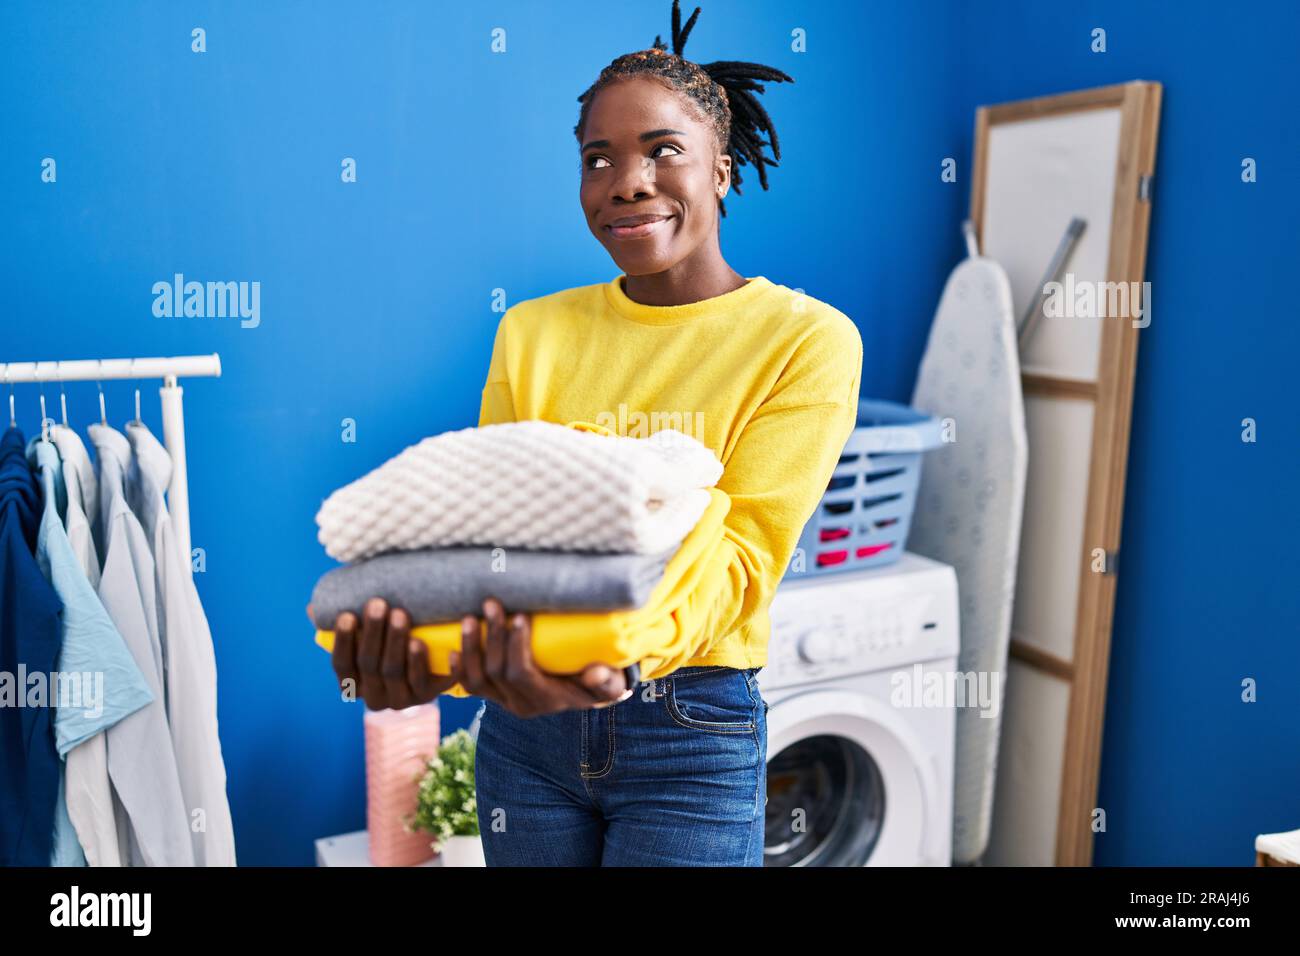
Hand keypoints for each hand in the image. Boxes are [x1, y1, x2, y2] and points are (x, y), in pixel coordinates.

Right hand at [321, 597, 463, 709]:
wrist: (433, 665)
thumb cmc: (388, 644)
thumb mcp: (365, 636)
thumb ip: (343, 624)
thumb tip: (311, 608)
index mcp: (353, 686)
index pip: (342, 664)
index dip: (343, 641)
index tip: (347, 615)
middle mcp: (374, 698)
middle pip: (370, 664)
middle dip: (373, 633)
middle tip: (379, 603)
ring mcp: (401, 699)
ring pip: (394, 671)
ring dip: (395, 641)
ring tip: (400, 614)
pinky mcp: (428, 695)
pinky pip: (422, 681)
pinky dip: (420, 661)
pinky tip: (421, 641)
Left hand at [455, 597, 632, 717]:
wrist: (586, 693)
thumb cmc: (601, 681)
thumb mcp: (611, 683)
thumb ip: (607, 681)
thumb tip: (596, 673)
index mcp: (546, 699)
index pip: (521, 674)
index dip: (515, 646)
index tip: (520, 616)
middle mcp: (521, 705)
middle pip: (495, 672)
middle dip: (491, 637)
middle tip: (491, 603)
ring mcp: (504, 701)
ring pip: (476, 680)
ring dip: (469, 648)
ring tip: (470, 617)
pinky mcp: (493, 695)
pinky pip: (469, 685)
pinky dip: (458, 667)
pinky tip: (451, 648)